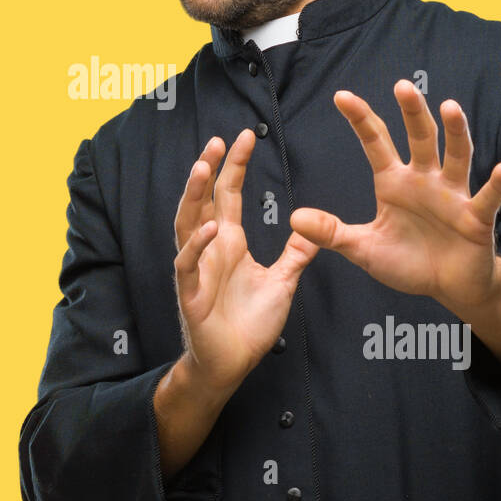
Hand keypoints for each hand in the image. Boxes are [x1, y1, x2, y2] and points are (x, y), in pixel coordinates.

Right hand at [173, 129, 320, 393]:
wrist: (231, 364)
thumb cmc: (250, 324)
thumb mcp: (282, 282)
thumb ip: (295, 254)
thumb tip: (313, 228)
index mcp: (230, 243)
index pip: (229, 195)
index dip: (235, 166)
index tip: (244, 137)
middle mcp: (210, 250)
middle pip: (204, 201)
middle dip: (209, 170)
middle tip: (218, 140)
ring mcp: (197, 270)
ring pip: (187, 225)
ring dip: (194, 197)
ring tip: (204, 169)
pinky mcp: (191, 294)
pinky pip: (189, 265)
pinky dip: (198, 246)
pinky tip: (211, 228)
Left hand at [290, 80, 500, 313]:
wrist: (447, 287)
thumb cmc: (407, 261)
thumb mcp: (363, 249)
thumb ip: (332, 233)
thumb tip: (294, 219)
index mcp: (394, 182)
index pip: (376, 142)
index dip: (361, 119)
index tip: (341, 95)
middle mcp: (424, 180)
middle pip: (419, 138)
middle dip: (412, 112)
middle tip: (402, 86)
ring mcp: (452, 195)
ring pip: (456, 156)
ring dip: (455, 132)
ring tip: (450, 107)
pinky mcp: (476, 218)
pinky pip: (488, 198)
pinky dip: (497, 184)